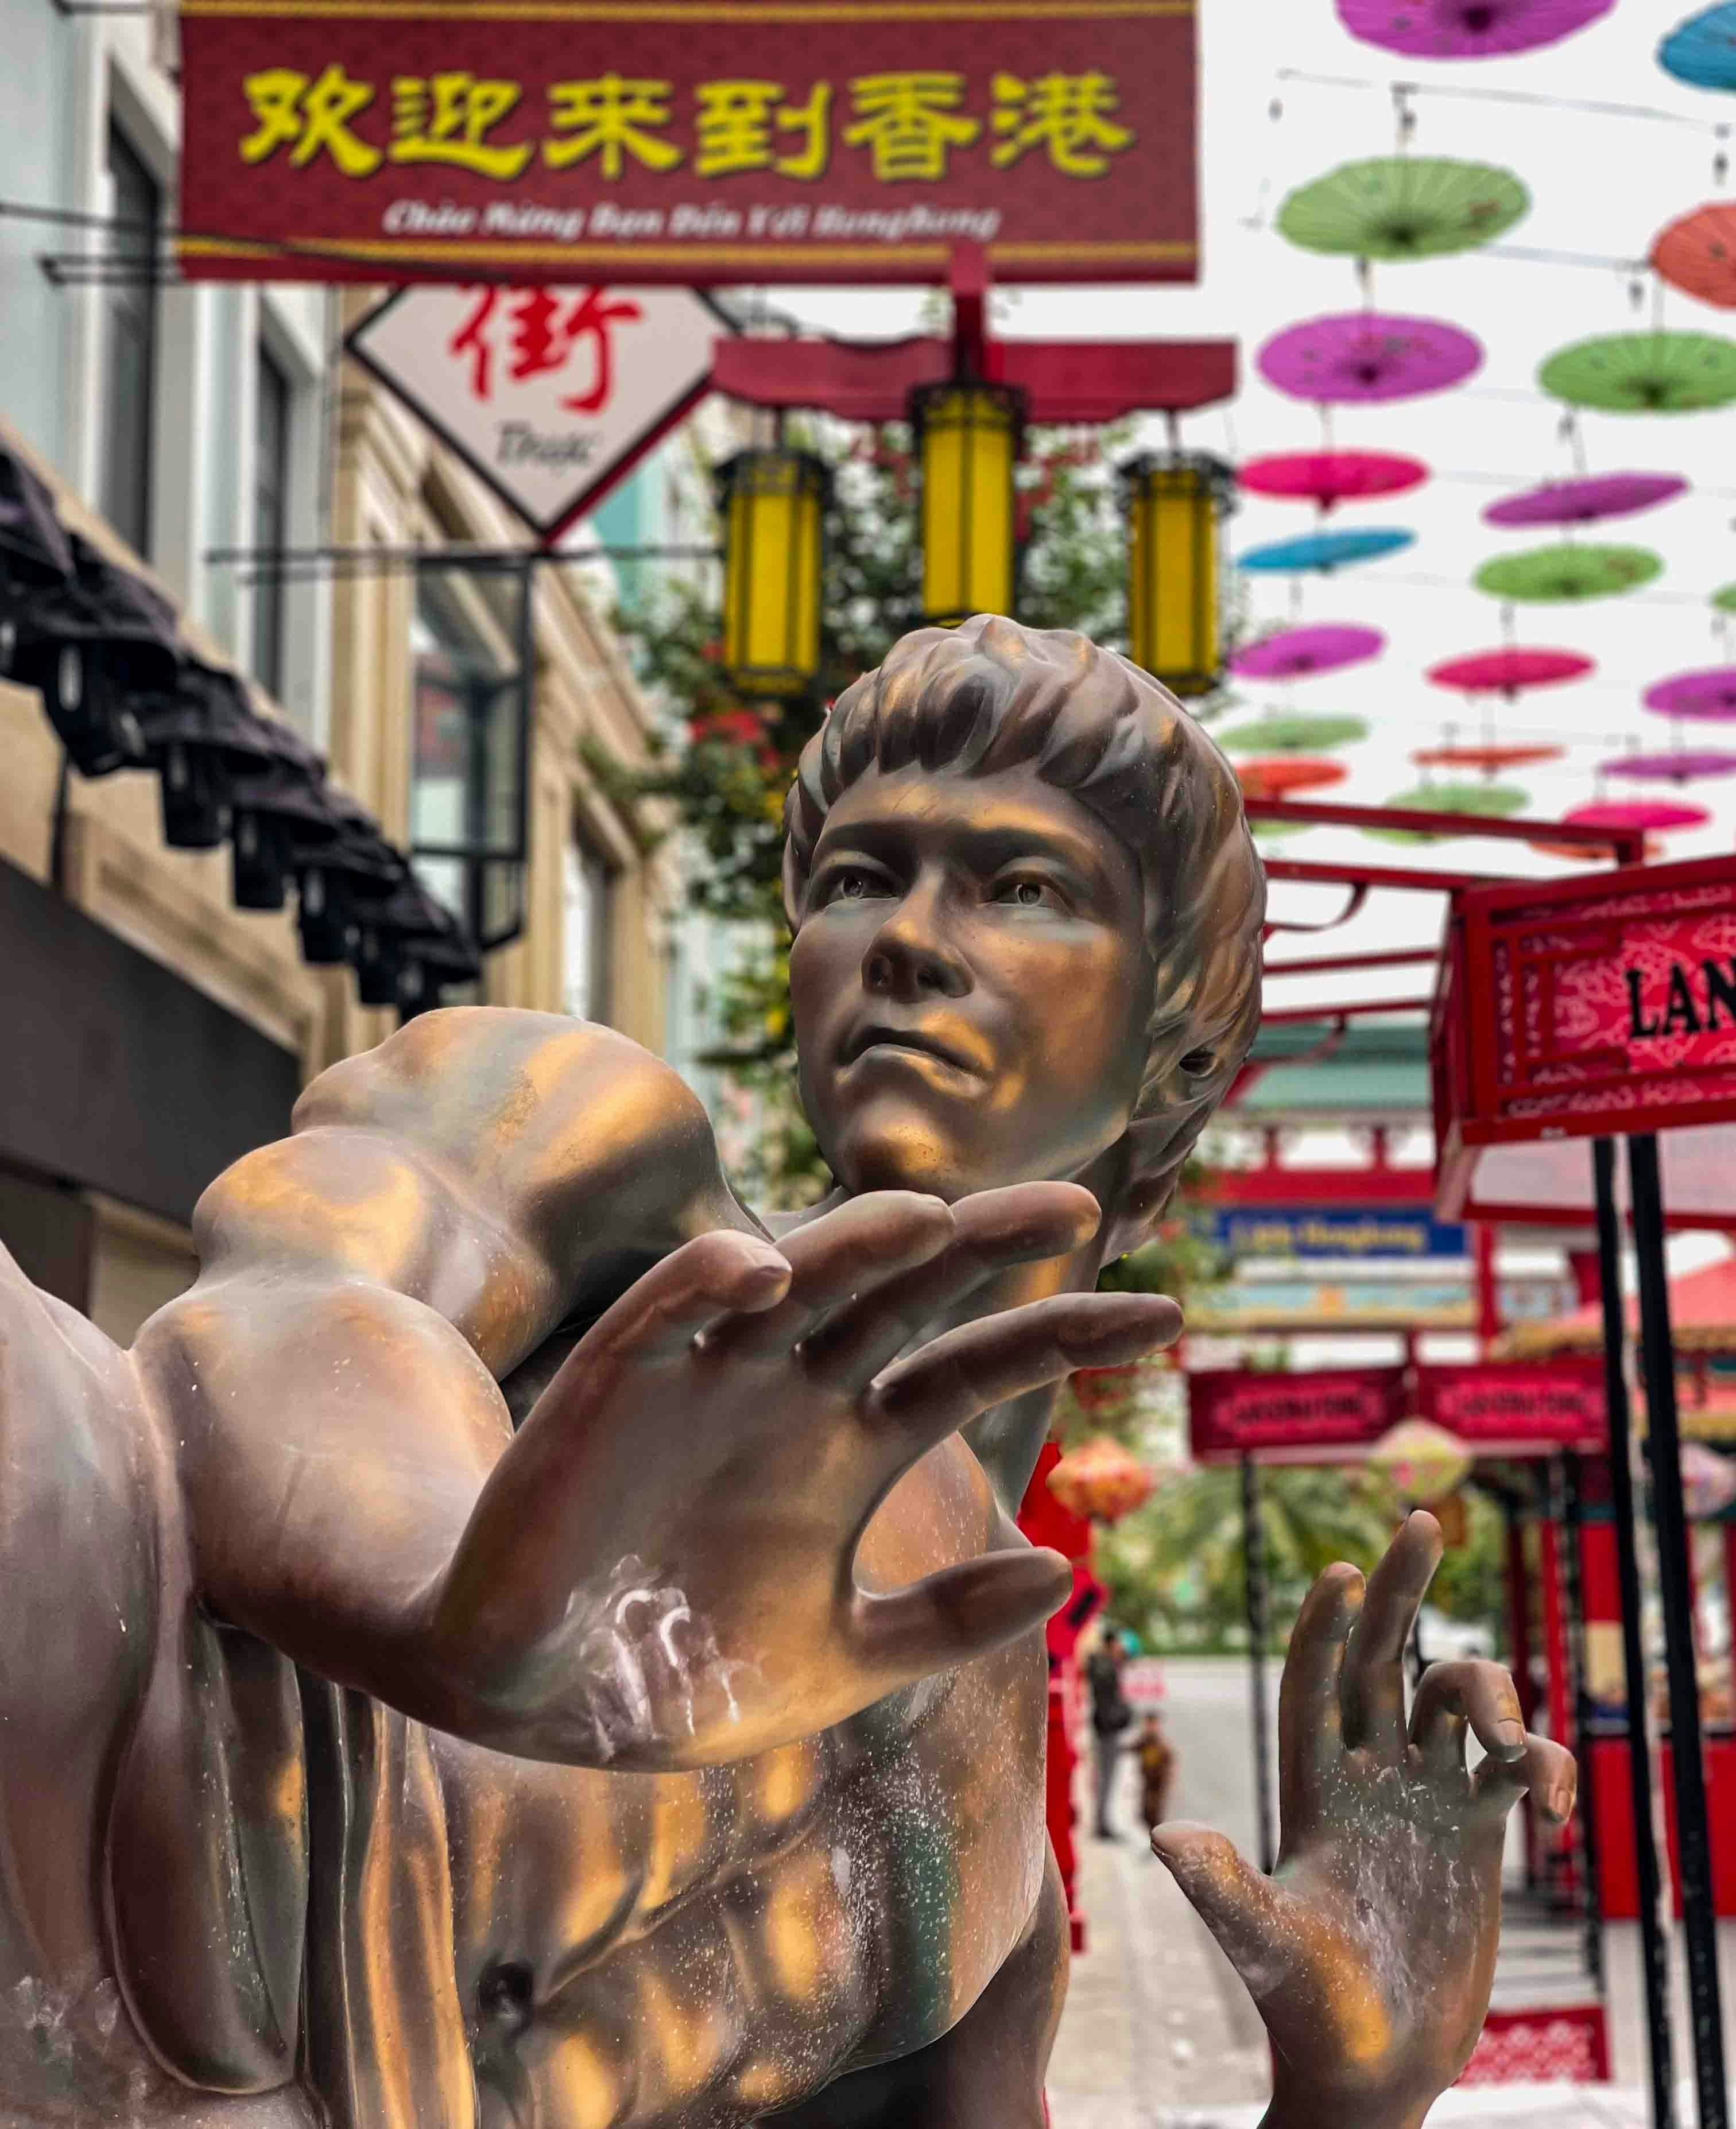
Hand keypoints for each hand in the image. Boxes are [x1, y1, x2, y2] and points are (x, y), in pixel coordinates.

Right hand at [412, 1183, 1180, 1767]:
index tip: (1167, 1319)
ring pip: (795, 1281)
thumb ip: (945, 1626)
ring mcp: (705, 1380)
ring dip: (856, 1246)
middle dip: (987, 1244)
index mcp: (846, 1448)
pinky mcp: (612, 1387)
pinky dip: (703, 1284)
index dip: (1063, 1334)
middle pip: (903, 1292)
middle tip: (1085, 1206)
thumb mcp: (840, 1663)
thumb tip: (1066, 1574)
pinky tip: (757, 1271)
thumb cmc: (680, 1670)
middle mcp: (790, 1394)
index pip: (972, 1368)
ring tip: (929, 1221)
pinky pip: (662, 1314)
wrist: (536, 1696)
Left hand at [1152, 1513, 1575, 2128]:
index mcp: (1311, 1786)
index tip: (1344, 1568)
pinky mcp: (1474, 1835)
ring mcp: (1422, 1799)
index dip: (1326, 1627)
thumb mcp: (1263, 1946)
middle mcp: (1366, 1776)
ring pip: (1455, 1699)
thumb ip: (1225, 1892)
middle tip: (1422, 1517)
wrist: (1371, 2068)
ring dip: (1490, 1694)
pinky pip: (1515, 1768)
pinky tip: (1552, 1801)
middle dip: (1401, 1588)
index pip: (1316, 1682)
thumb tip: (1166, 1839)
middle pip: (1384, 1657)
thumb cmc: (1306, 2011)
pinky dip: (1541, 1763)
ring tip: (1510, 1743)